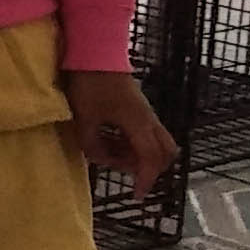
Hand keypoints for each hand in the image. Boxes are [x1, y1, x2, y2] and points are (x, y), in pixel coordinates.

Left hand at [65, 70, 179, 195]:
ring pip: (156, 142)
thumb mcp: (84, 118)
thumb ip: (92, 144)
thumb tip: (100, 160)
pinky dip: (134, 143)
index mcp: (138, 124)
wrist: (95, 53)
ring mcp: (145, 112)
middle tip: (125, 174)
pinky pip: (145, 132)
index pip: (150, 159)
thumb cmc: (89, 85)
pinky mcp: (138, 107)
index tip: (137, 196)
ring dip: (138, 155)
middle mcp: (148, 120)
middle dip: (149, 168)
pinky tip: (110, 140)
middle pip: (164, 152)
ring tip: (110, 154)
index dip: (145, 180)